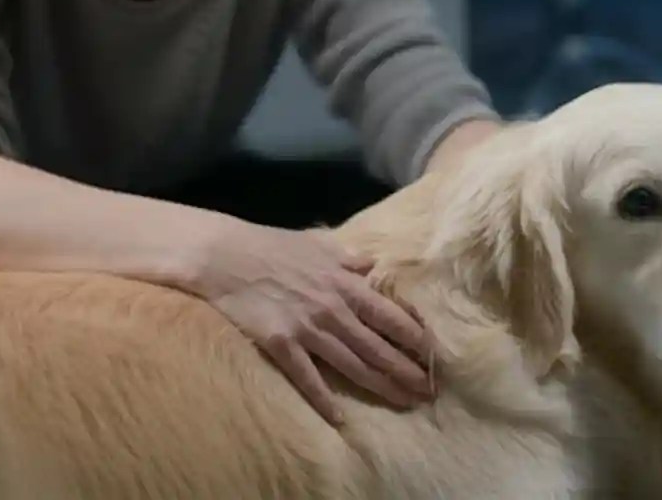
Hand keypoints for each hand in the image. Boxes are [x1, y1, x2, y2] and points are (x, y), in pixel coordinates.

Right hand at [190, 220, 433, 424]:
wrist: (226, 256)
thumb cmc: (273, 246)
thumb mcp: (319, 244)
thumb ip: (349, 258)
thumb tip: (373, 265)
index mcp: (346, 284)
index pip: (391, 316)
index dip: (416, 338)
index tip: (435, 356)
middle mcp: (333, 310)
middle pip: (378, 347)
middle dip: (407, 371)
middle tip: (429, 392)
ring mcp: (308, 329)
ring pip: (353, 365)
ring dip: (381, 386)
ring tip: (404, 403)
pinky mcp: (281, 344)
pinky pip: (307, 377)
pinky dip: (324, 399)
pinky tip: (339, 418)